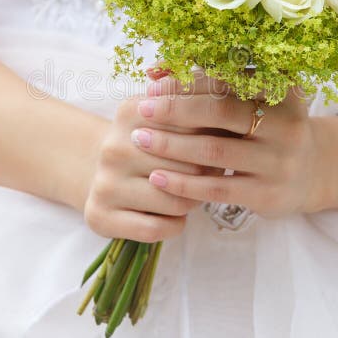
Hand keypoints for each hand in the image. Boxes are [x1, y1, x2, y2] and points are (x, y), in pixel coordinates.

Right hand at [84, 92, 212, 242]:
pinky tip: (175, 215)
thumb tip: (237, 115)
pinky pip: (156, 228)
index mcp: (131, 113)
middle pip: (189, 167)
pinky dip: (176, 225)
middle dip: (208, 174)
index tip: (224, 144)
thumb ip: (198, 110)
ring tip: (193, 194)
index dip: (216, 139)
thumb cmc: (148, 146)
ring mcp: (105, 183)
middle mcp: (113, 147)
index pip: (193, 127)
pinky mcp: (100, 215)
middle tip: (212, 174)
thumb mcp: (166, 119)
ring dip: (193, 202)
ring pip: (175, 201)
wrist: (100, 173)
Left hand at [132, 73, 327, 217]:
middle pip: (221, 110)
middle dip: (176, 108)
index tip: (152, 80)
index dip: (187, 78)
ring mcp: (278, 160)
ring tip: (141, 139)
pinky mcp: (268, 193)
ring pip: (215, 149)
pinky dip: (183, 183)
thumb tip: (154, 72)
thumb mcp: (250, 101)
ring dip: (172, 144)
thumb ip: (209, 85)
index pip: (226, 77)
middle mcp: (286, 122)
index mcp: (281, 89)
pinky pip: (217, 187)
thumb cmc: (266, 127)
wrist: (310, 172)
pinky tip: (157, 177)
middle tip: (143, 109)